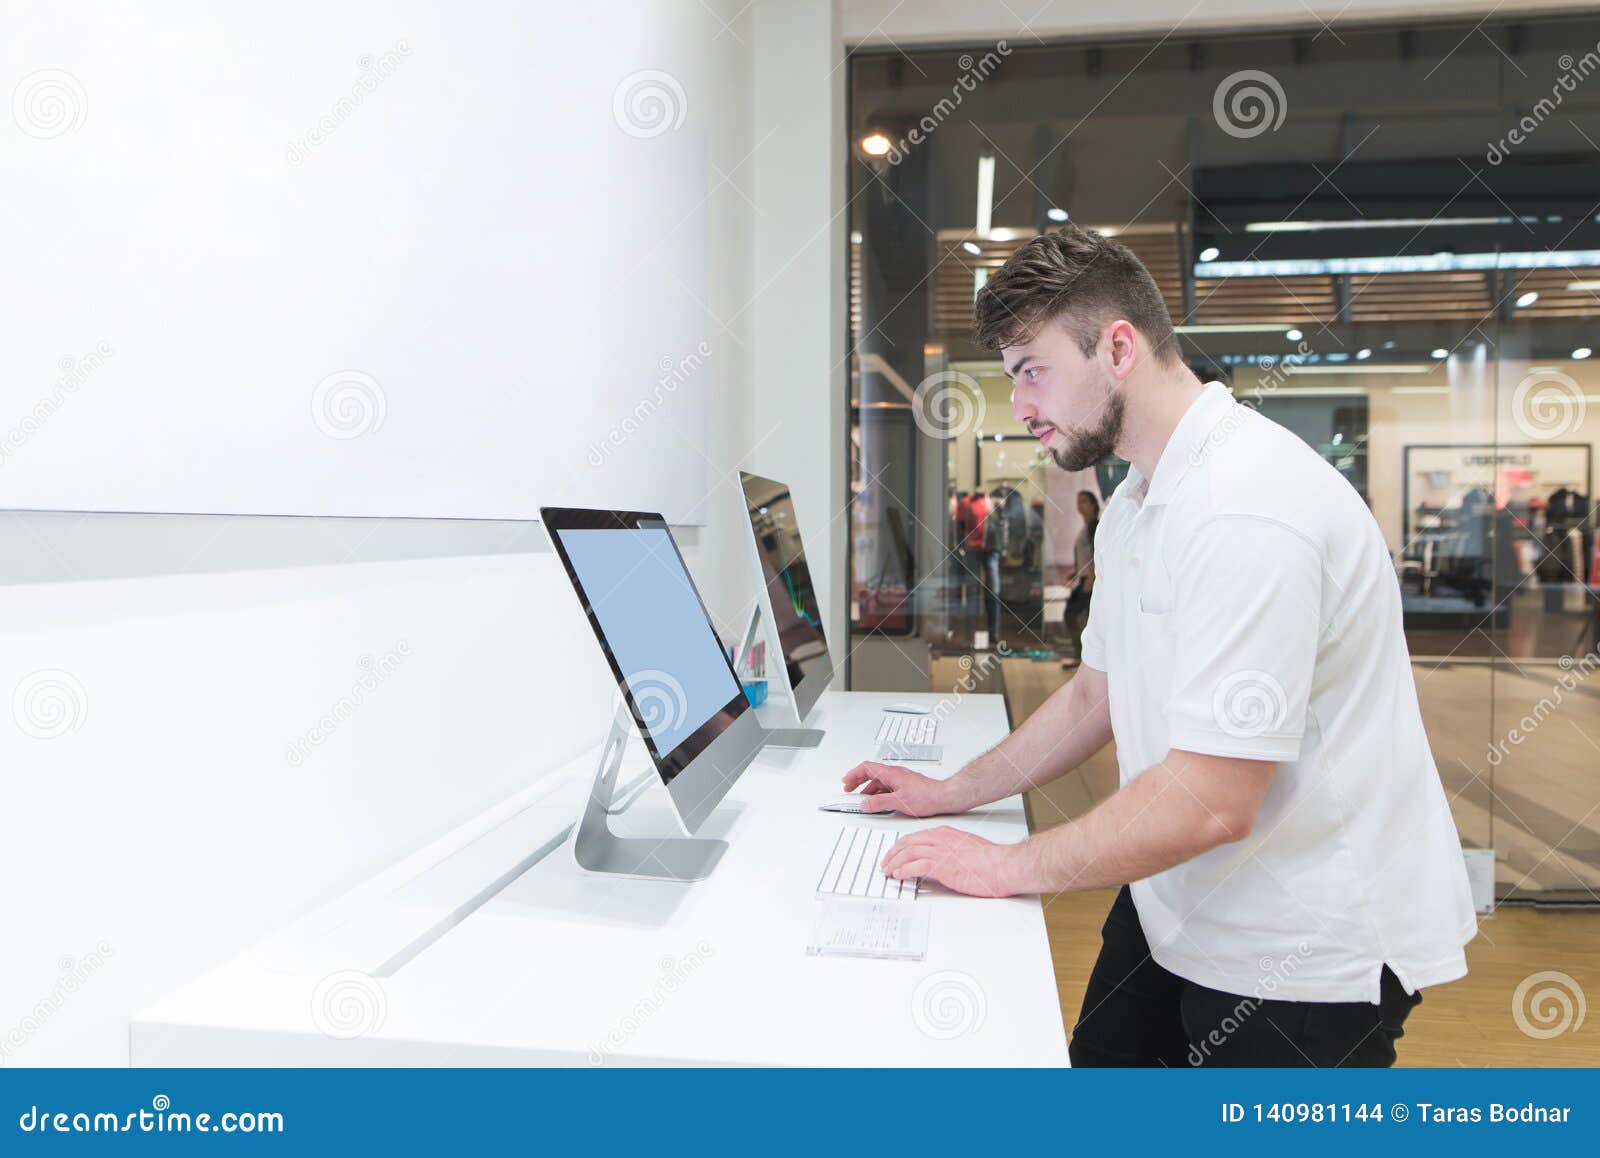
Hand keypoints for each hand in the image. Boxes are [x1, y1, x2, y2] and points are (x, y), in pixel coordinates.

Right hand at [840, 761, 960, 817]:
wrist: (945, 797)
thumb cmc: (928, 796)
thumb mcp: (899, 802)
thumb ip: (879, 803)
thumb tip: (865, 803)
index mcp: (891, 773)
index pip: (866, 768)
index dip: (853, 774)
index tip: (846, 781)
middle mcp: (895, 774)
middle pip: (870, 773)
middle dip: (857, 781)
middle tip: (849, 789)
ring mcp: (900, 780)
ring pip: (879, 781)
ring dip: (868, 789)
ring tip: (862, 800)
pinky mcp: (905, 786)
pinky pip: (886, 787)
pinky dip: (878, 793)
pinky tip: (878, 802)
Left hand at [880, 826, 1027, 897]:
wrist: (1002, 866)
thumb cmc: (990, 860)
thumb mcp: (966, 847)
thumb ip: (950, 850)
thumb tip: (941, 859)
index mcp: (946, 833)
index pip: (916, 836)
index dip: (901, 846)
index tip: (895, 853)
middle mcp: (940, 839)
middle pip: (907, 843)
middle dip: (893, 853)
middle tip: (886, 863)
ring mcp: (940, 852)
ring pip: (908, 853)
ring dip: (894, 863)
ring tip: (888, 871)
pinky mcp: (942, 866)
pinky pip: (915, 867)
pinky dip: (903, 871)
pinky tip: (899, 876)